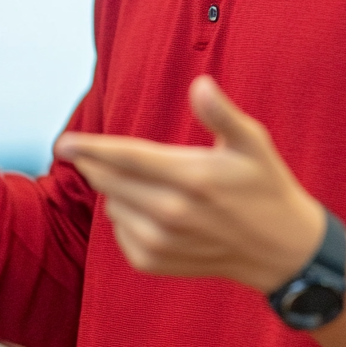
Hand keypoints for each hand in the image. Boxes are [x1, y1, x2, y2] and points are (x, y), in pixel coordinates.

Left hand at [56, 75, 324, 292]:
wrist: (280, 249)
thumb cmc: (266, 186)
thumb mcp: (253, 142)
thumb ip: (221, 113)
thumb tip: (200, 84)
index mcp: (193, 177)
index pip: (127, 157)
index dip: (91, 147)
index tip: (65, 142)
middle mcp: (173, 213)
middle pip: (110, 181)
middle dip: (93, 163)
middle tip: (85, 151)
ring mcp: (163, 242)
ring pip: (113, 206)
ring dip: (114, 190)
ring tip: (144, 181)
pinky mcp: (158, 262)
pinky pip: (120, 233)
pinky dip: (124, 218)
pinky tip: (147, 208)